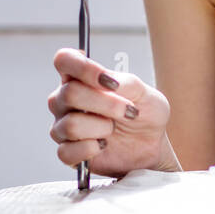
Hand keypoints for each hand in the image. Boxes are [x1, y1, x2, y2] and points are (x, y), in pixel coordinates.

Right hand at [48, 49, 177, 177]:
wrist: (152, 145)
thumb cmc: (144, 114)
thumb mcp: (144, 93)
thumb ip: (124, 83)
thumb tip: (107, 81)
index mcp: (80, 78)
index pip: (64, 60)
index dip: (83, 68)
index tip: (109, 81)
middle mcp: (65, 100)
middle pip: (69, 94)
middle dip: (106, 104)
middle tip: (128, 110)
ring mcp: (62, 126)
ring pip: (70, 125)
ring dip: (101, 128)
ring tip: (113, 129)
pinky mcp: (67, 152)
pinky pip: (66, 152)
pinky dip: (91, 149)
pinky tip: (103, 145)